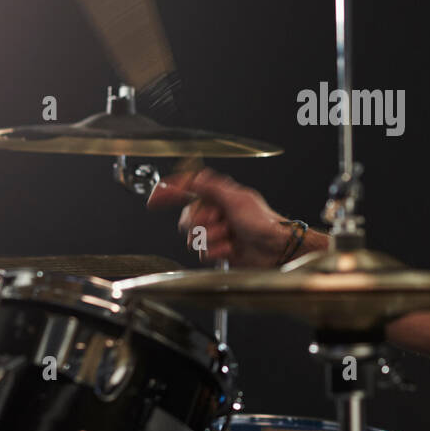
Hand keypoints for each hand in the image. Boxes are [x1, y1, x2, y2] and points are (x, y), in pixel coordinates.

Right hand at [145, 166, 290, 266]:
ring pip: (192, 238)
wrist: (275, 249)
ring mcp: (216, 232)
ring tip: (230, 236)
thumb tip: (193, 177)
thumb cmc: (263, 221)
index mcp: (217, 196)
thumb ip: (211, 187)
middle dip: (201, 222)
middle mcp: (214, 212)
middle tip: (219, 221)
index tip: (154, 200)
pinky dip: (216, 251)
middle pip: (185, 218)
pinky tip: (232, 248)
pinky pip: (202, 253)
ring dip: (211, 238)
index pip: (186, 190)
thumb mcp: (237, 198)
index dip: (168, 193)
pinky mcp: (218, 250)